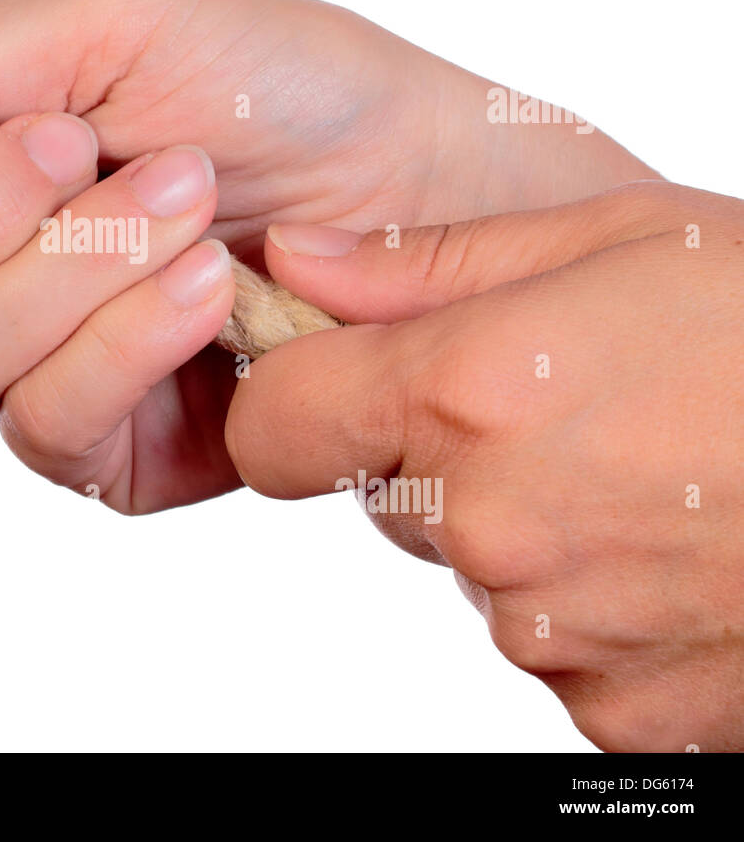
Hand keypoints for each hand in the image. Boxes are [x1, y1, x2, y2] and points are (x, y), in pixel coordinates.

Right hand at [0, 0, 652, 512]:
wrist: (430, 190)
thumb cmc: (284, 89)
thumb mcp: (109, 26)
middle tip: (80, 144)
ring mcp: (28, 371)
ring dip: (72, 262)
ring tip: (190, 199)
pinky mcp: (101, 451)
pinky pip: (49, 420)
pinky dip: (127, 336)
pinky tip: (210, 289)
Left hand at [225, 180, 743, 749]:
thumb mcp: (610, 238)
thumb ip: (422, 262)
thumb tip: (293, 265)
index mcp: (468, 394)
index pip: (272, 421)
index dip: (293, 393)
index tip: (338, 370)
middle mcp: (490, 526)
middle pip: (377, 495)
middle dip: (430, 452)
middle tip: (554, 403)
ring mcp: (554, 632)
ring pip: (467, 569)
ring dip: (518, 525)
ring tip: (642, 466)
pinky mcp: (618, 712)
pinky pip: (549, 646)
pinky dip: (588, 600)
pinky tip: (677, 544)